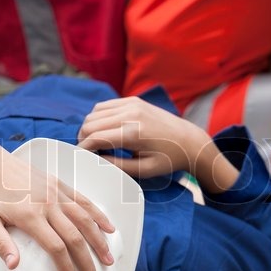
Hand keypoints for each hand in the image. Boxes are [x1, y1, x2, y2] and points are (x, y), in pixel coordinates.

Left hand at [0, 145, 114, 270]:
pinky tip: (108, 226)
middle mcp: (47, 203)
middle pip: (75, 237)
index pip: (56, 248)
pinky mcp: (59, 184)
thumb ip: (0, 243)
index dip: (67, 268)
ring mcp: (56, 192)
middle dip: (88, 262)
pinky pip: (83, 200)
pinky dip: (98, 214)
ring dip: (99, 240)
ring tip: (108, 257)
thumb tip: (13, 264)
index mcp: (30, 216)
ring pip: (85, 219)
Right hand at [78, 96, 207, 177]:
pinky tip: (106, 130)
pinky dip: (99, 118)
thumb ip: (116, 165)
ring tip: (97, 143)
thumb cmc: (168, 160)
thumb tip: (94, 159)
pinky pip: (104, 106)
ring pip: (94, 113)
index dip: (83, 149)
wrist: (189, 141)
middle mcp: (131, 114)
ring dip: (90, 128)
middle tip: (89, 153)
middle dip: (83, 139)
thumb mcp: (143, 170)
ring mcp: (132, 104)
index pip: (95, 137)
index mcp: (133, 133)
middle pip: (90, 123)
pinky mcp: (133, 100)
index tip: (80, 159)